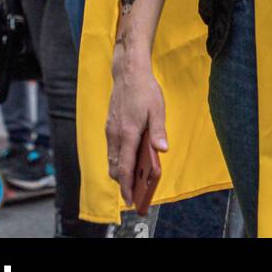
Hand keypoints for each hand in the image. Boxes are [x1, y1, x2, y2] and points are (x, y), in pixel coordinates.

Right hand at [106, 56, 167, 205]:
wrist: (128, 72)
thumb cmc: (145, 90)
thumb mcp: (157, 109)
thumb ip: (158, 131)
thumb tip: (162, 149)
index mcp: (128, 133)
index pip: (125, 167)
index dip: (127, 186)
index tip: (132, 200)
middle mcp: (115, 134)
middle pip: (115, 168)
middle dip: (123, 183)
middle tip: (136, 192)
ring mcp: (110, 130)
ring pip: (111, 159)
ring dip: (120, 171)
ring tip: (135, 178)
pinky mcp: (109, 126)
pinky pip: (112, 149)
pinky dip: (118, 159)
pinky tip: (131, 158)